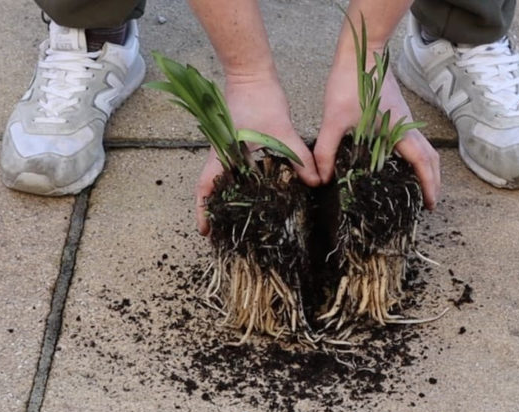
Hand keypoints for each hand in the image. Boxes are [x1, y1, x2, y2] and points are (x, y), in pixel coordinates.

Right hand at [195, 73, 320, 234]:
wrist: (252, 73)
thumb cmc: (258, 98)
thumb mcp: (280, 130)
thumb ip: (298, 157)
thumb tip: (315, 181)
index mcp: (222, 155)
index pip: (205, 188)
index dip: (202, 211)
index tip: (205, 231)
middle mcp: (221, 154)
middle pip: (212, 189)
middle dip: (215, 211)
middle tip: (226, 232)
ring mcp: (228, 148)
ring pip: (224, 179)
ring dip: (228, 197)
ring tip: (242, 217)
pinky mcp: (238, 142)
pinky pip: (237, 167)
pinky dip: (243, 181)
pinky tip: (260, 189)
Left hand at [314, 56, 440, 209]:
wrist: (362, 53)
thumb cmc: (351, 82)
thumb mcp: (334, 119)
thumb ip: (326, 150)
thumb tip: (321, 178)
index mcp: (398, 131)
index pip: (422, 163)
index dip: (429, 185)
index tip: (431, 204)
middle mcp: (406, 126)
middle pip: (431, 158)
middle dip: (434, 180)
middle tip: (428, 202)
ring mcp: (404, 119)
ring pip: (424, 148)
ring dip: (427, 168)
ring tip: (420, 186)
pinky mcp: (397, 114)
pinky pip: (414, 140)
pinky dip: (416, 156)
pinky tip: (400, 163)